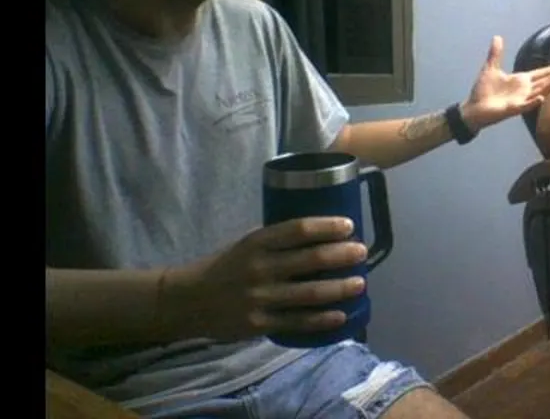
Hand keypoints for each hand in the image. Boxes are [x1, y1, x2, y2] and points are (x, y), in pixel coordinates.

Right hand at [170, 217, 367, 341]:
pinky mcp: (259, 324)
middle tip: (361, 252)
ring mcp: (260, 298)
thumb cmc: (226, 267)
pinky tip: (341, 316)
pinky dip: (322, 320)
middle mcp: (260, 268)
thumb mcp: (246, 245)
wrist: (189, 301)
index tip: (349, 225)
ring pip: (309, 293)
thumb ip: (277, 242)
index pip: (298, 230)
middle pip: (310, 260)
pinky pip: (298, 322)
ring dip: (339, 288)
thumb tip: (322, 235)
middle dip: (341, 255)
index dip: (327, 226)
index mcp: (257, 243)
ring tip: (360, 283)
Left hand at [460, 35, 549, 130]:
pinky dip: (533, 102)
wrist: (473, 108)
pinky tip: (541, 98)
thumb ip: (496, 53)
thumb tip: (497, 37)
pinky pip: (525, 105)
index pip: (542, 73)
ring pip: (539, 91)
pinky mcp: (512, 108)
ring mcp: (520, 100)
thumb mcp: (490, 68)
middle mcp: (524, 90)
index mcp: (521, 81)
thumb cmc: (483, 91)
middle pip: (545, 81)